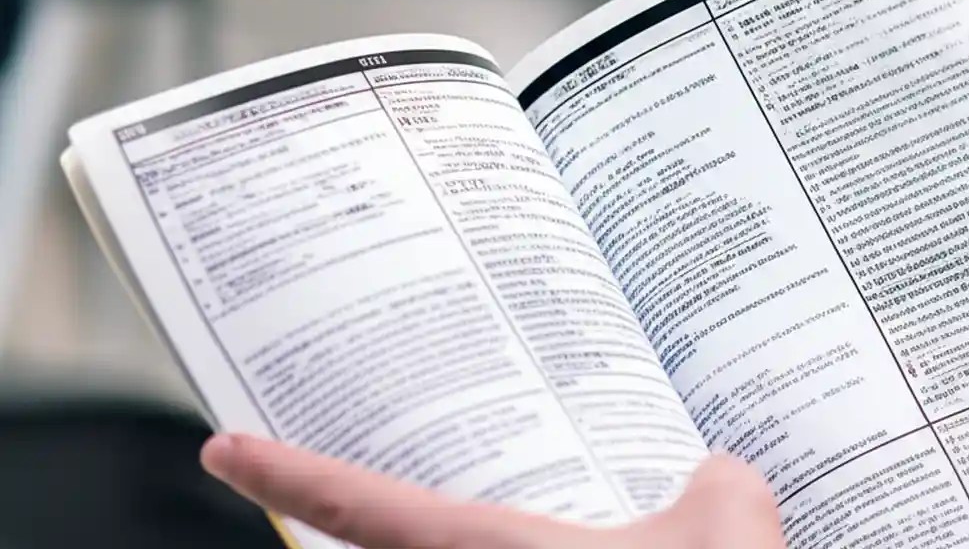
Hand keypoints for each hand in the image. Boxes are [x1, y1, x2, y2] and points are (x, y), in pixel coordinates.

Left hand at [200, 434, 785, 548]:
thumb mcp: (730, 527)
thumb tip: (719, 474)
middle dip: (372, 515)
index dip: (284, 472)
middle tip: (394, 478)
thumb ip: (720, 484)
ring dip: (478, 541)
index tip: (220, 446)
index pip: (360, 506)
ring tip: (540, 518)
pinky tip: (604, 543)